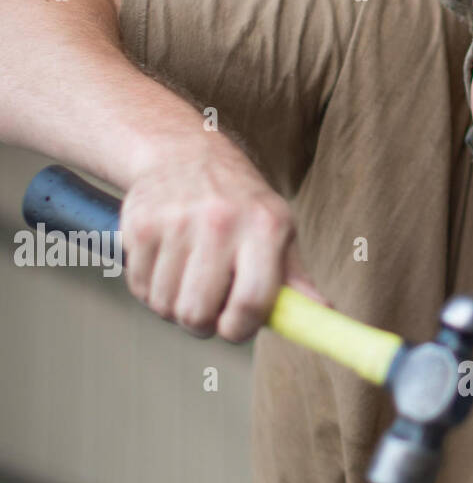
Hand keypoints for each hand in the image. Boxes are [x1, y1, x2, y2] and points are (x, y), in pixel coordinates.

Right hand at [120, 141, 328, 341]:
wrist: (182, 152)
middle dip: (203, 324)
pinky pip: (139, 288)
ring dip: (175, 307)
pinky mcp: (139, 225)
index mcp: (265, 226)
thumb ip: (296, 278)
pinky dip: (151, 290)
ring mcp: (175, 222)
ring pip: (165, 305)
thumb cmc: (240, 204)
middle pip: (198, 313)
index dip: (240, 329)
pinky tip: (167, 269)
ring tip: (189, 282)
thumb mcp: (278, 229)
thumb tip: (323, 314)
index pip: (250, 302)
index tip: (235, 328)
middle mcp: (220, 221)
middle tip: (209, 308)